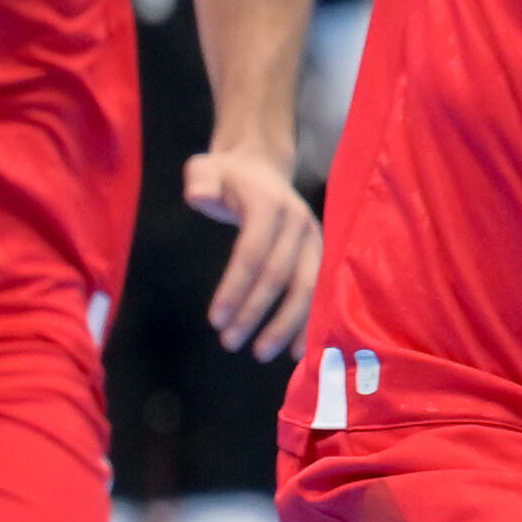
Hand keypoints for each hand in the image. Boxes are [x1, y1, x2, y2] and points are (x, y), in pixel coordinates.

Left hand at [187, 148, 321, 358]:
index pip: (252, 252)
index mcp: (269, 205)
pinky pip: (318, 291)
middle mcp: (298, 223)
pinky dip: (309, 321)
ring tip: (261, 353)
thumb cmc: (227, 176)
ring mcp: (314, 239)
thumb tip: (200, 196)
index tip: (215, 320)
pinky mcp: (321, 253)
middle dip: (255, 312)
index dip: (235, 288)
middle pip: (279, 275)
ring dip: (286, 324)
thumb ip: (201, 181)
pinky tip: (297, 350)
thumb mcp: (205, 169)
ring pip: (306, 287)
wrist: (262, 168)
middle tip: (230, 343)